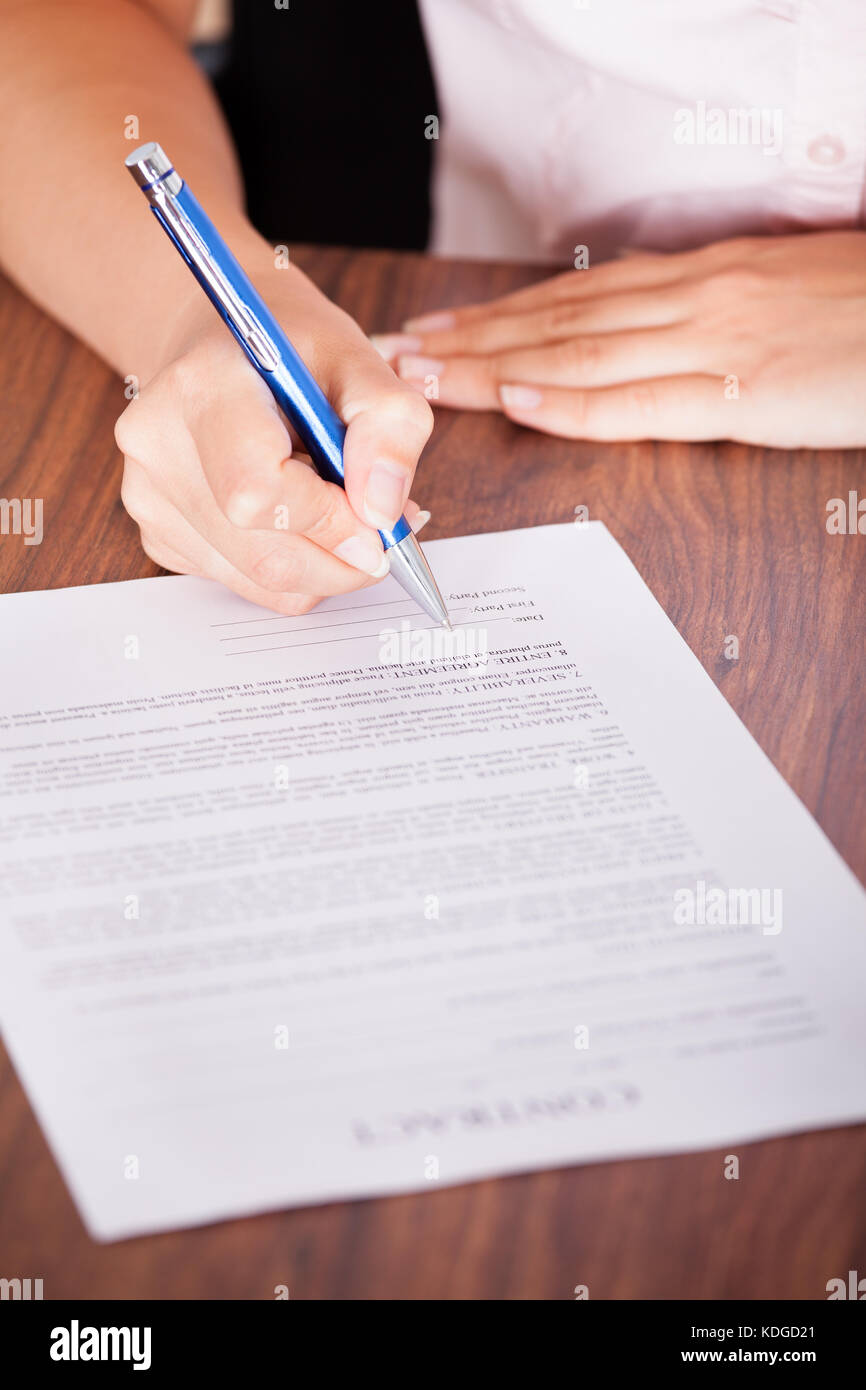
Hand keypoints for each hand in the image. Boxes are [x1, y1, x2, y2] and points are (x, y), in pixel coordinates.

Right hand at [116, 253, 433, 614]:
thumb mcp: (362, 361)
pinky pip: (244, 584)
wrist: (221, 347)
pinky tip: (294, 515)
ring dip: (321, 565)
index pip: (259, 493)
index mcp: (201, 387)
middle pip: (264, 555)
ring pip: (260, 582)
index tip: (379, 517)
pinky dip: (290, 566)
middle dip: (342, 558)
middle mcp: (157, 445)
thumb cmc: (291, 351)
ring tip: (336, 508)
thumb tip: (381, 514)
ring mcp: (147, 496)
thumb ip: (391, 428)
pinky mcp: (156, 533)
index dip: (332, 521)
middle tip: (380, 529)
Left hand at [375, 231, 865, 448]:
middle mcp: (695, 299)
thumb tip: (655, 326)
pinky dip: (574, 402)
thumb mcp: (781, 290)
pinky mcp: (746, 390)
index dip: (499, 315)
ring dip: (495, 366)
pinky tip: (520, 400)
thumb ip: (713, 310)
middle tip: (398, 354)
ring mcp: (716, 341)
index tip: (441, 328)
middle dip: (471, 339)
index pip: (577, 298)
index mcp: (704, 277)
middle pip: (558, 322)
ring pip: (579, 354)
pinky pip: (642, 399)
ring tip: (428, 377)